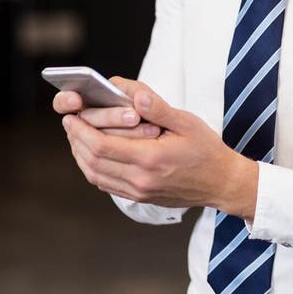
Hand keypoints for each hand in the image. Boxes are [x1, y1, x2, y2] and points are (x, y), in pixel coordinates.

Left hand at [61, 78, 257, 219]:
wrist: (221, 183)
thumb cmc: (206, 150)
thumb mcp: (187, 122)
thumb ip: (158, 109)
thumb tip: (134, 96)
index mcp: (150, 158)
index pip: (101, 146)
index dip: (81, 130)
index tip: (72, 116)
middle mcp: (141, 179)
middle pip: (92, 162)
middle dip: (76, 140)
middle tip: (71, 122)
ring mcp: (139, 192)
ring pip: (95, 176)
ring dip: (81, 155)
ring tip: (78, 136)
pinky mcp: (140, 198)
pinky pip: (106, 184)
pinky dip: (93, 168)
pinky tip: (94, 154)